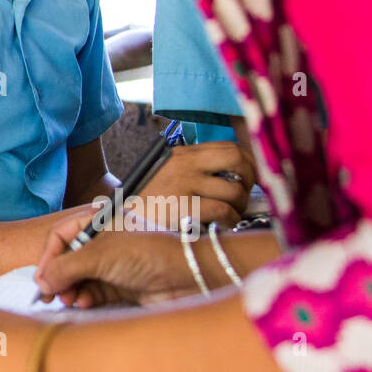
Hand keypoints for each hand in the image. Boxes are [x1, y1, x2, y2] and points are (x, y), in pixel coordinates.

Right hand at [33, 214, 194, 307]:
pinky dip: (84, 298)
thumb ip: (66, 267)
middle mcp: (103, 241)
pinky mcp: (120, 285)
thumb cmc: (147, 253)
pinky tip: (84, 304)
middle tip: (49, 295)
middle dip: (57, 277)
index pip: (61, 235)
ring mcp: (112, 264)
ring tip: (69, 300)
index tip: (40, 277)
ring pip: (78, 278)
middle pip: (67, 259)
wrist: (187, 276)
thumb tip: (40, 282)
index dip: (48, 256)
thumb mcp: (100, 255)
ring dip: (70, 290)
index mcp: (97, 223)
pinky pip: (92, 292)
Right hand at [139, 140, 254, 227]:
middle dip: (252, 177)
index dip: (249, 162)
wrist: (120, 217)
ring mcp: (185, 183)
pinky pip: (223, 210)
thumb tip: (235, 177)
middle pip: (236, 158)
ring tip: (234, 214)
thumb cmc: (148, 200)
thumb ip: (195, 170)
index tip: (252, 177)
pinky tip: (225, 225)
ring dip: (241, 205)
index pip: (228, 147)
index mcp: (183, 154)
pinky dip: (231, 219)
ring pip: (234, 190)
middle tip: (248, 193)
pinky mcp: (184, 206)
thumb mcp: (168, 174)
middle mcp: (185, 163)